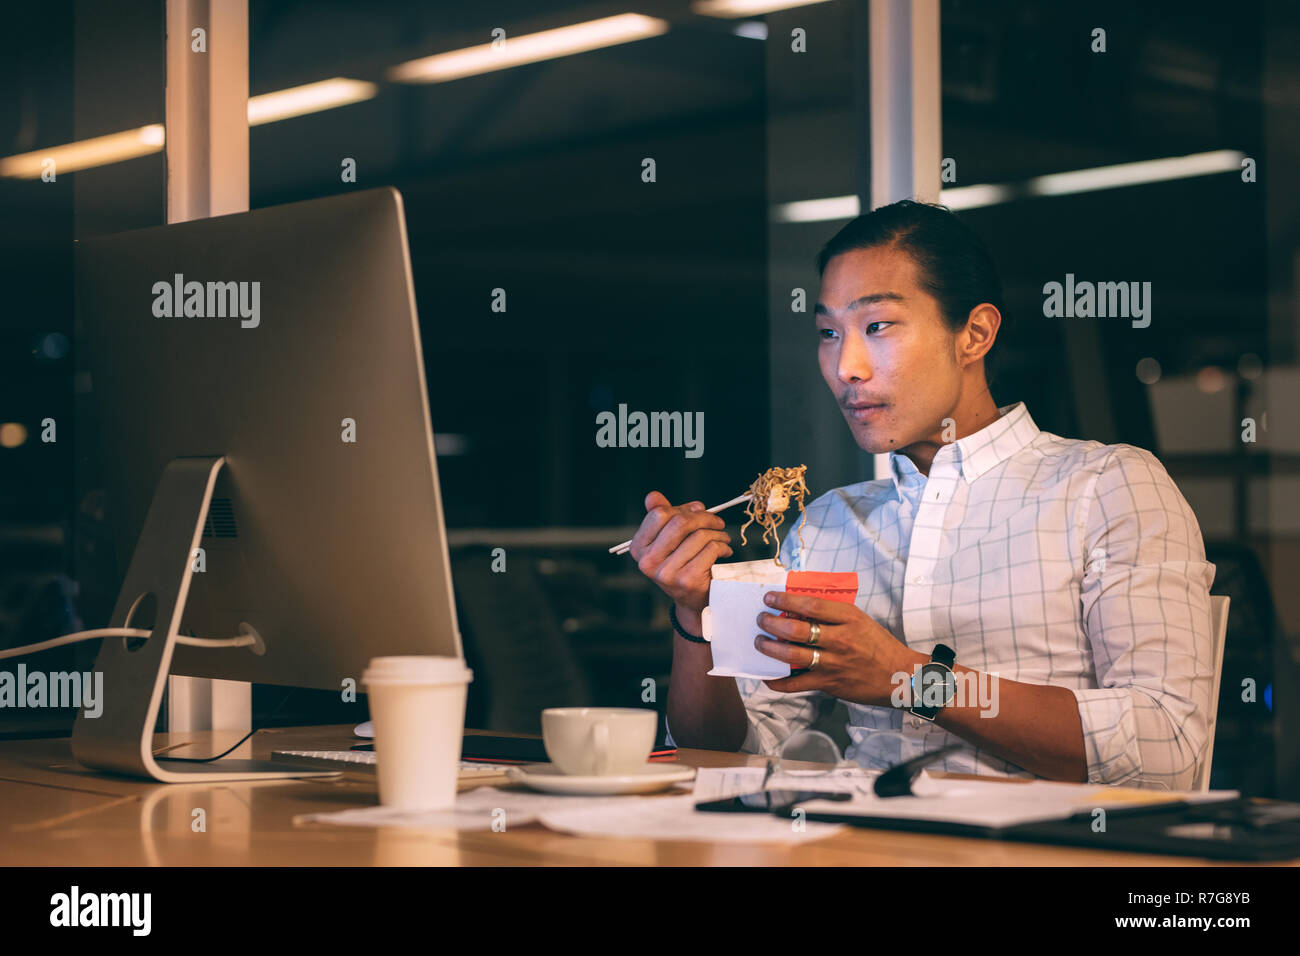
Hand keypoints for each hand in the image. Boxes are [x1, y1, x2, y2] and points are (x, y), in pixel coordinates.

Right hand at [629, 491, 733, 614]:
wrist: (691, 600)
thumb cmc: (681, 563)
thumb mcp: (667, 540)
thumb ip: (660, 516)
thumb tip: (653, 496)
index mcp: (639, 548)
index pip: (659, 514)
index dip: (682, 509)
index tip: (698, 510)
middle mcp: (648, 562)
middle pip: (680, 522)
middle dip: (704, 517)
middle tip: (717, 522)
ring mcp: (666, 573)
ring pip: (699, 536)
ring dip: (717, 533)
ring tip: (723, 537)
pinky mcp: (687, 580)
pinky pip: (710, 549)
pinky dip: (722, 546)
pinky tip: (724, 550)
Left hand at [754, 591, 924, 706]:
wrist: (901, 676)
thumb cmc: (878, 645)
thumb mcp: (860, 621)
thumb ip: (834, 615)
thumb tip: (799, 608)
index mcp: (849, 618)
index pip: (810, 605)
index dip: (785, 600)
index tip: (770, 598)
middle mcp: (840, 640)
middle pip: (796, 630)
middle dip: (771, 623)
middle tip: (761, 619)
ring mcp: (833, 663)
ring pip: (792, 655)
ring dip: (770, 648)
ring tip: (760, 641)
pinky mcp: (829, 683)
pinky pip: (796, 684)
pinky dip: (778, 681)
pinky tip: (768, 676)